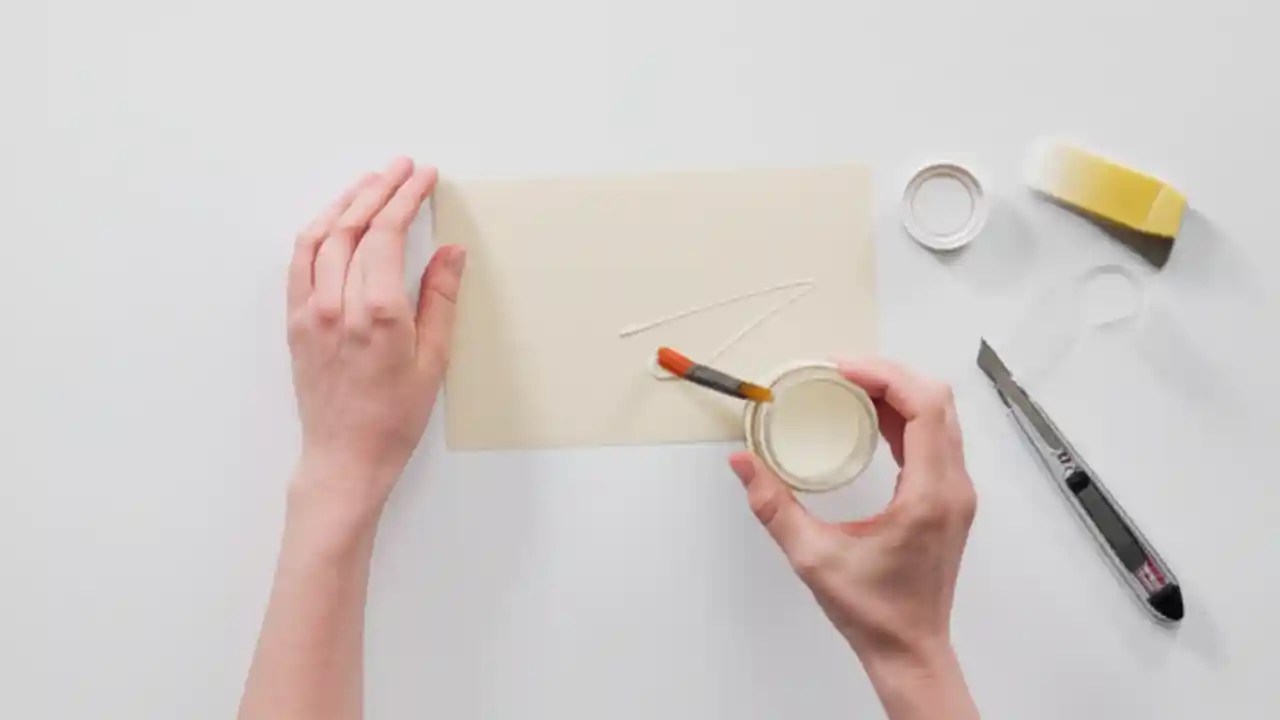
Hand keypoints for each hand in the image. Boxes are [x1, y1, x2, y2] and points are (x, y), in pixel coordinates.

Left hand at [286, 157, 464, 510]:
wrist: (345, 457)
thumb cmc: (395, 418)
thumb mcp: (434, 361)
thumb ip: (440, 299)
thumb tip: (451, 252)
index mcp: (379, 313)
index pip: (389, 234)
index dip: (407, 198)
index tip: (424, 176)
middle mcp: (338, 305)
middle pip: (353, 226)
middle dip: (379, 189)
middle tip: (402, 167)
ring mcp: (310, 311)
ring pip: (321, 236)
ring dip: (346, 202)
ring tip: (370, 182)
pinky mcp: (295, 321)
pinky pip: (300, 260)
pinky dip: (318, 230)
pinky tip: (334, 219)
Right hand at [729, 359, 976, 716]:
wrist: (910, 650)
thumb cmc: (873, 613)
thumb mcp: (812, 558)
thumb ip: (773, 506)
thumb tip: (743, 462)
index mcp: (929, 496)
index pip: (925, 408)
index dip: (885, 377)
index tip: (842, 370)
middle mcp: (953, 487)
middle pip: (937, 401)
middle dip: (890, 375)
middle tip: (841, 372)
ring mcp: (956, 492)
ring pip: (940, 416)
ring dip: (899, 393)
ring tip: (850, 386)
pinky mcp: (949, 498)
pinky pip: (936, 438)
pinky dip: (905, 416)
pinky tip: (869, 417)